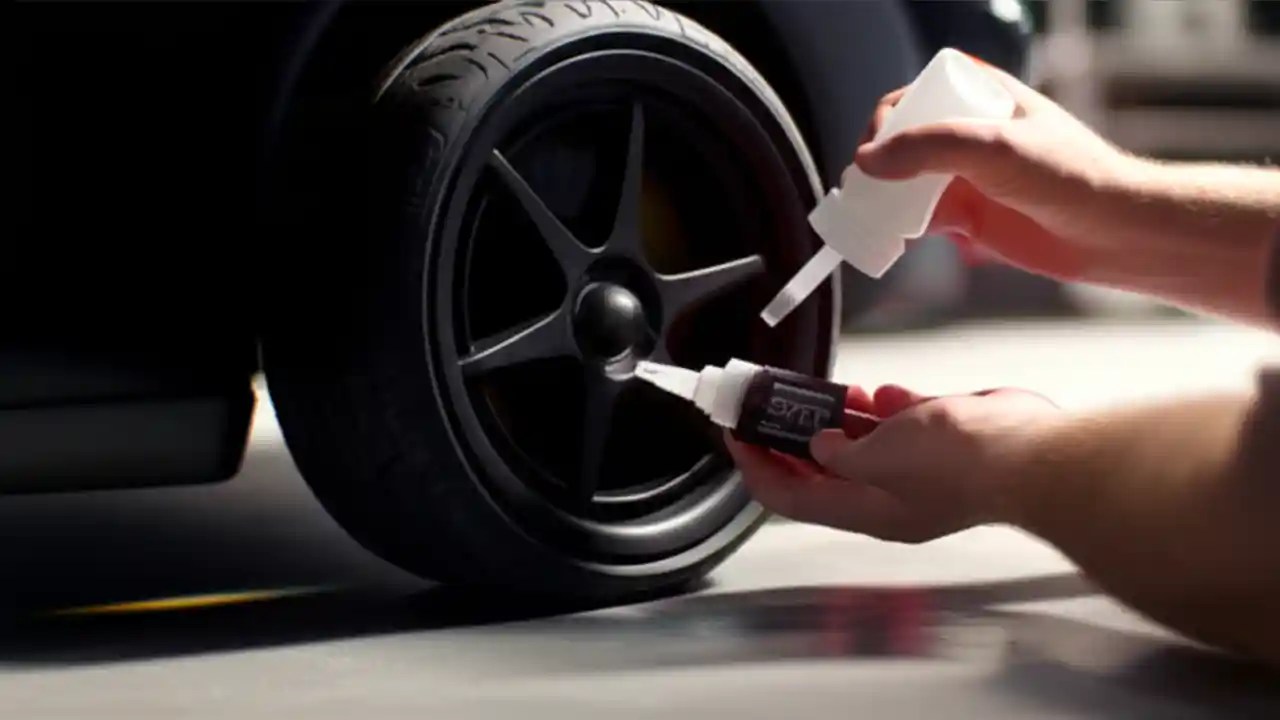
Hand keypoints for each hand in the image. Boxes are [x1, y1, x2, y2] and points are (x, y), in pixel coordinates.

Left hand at [725, 384, 1059, 542]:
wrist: (1033, 455)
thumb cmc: (963, 462)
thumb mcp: (883, 454)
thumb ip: (843, 452)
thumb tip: (821, 445)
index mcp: (864, 510)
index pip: (789, 497)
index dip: (756, 467)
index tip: (735, 435)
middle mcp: (885, 498)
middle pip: (818, 472)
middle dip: (789, 439)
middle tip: (765, 407)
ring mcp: (915, 474)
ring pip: (859, 447)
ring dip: (834, 420)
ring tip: (814, 392)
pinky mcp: (943, 450)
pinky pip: (900, 430)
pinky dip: (883, 410)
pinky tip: (879, 392)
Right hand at [854, 63, 1145, 283]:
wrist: (1111, 234)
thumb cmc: (1069, 176)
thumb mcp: (995, 148)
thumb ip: (929, 148)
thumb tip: (866, 162)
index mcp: (980, 96)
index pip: (912, 97)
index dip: (885, 119)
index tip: (874, 150)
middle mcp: (968, 133)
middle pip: (900, 141)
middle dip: (877, 164)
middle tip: (862, 189)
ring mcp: (966, 176)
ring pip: (904, 182)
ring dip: (882, 198)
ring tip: (867, 216)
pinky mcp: (967, 216)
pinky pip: (917, 218)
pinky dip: (897, 228)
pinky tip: (891, 238)